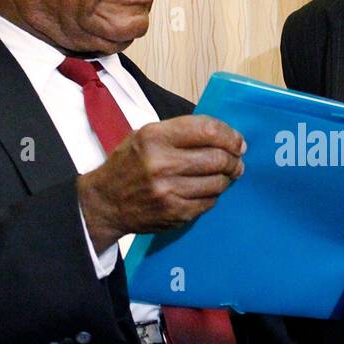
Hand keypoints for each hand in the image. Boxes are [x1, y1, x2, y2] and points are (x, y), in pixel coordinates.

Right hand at [77, 115, 245, 251]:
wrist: (105, 202)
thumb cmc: (129, 164)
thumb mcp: (146, 136)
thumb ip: (181, 132)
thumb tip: (224, 136)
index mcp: (155, 137)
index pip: (207, 130)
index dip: (230, 135)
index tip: (238, 141)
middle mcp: (161, 163)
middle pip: (218, 158)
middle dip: (234, 159)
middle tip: (236, 160)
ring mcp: (168, 191)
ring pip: (218, 182)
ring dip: (227, 178)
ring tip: (225, 175)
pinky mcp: (174, 213)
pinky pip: (209, 202)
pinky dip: (213, 195)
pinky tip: (206, 190)